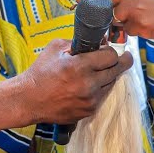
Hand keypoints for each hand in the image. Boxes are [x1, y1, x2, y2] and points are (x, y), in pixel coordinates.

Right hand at [19, 38, 133, 124]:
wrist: (28, 100)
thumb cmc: (40, 72)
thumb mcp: (55, 48)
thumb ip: (77, 42)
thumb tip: (97, 42)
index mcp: (80, 66)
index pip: (112, 56)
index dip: (112, 50)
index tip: (110, 49)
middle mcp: (89, 84)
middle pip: (117, 70)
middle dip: (121, 61)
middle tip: (126, 57)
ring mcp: (90, 100)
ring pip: (111, 84)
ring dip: (108, 76)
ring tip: (99, 71)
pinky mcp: (88, 111)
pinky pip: (102, 97)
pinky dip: (99, 89)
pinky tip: (88, 85)